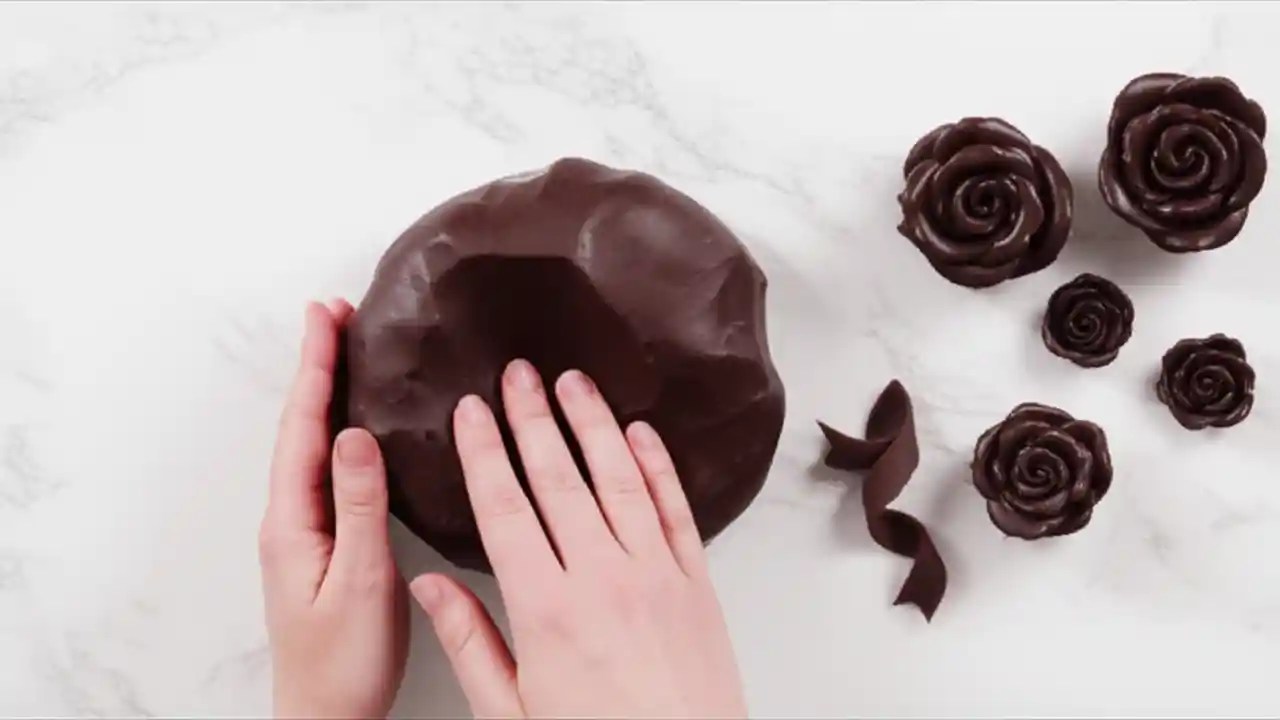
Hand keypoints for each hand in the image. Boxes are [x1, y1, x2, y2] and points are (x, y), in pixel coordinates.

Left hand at [259, 300, 408, 718]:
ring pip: (311, 443)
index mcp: (293, 521)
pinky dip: (336, 428)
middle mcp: (290, 517)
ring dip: (325, 392)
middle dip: (317, 365)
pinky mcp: (322, 540)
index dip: (316, 368)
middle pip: (300, 425)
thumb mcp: (360, 582)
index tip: (326, 315)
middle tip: (335, 312)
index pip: (303, 428)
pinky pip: (326, 467)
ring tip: (344, 349)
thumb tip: (354, 434)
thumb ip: (359, 507)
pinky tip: (355, 421)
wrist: (325, 714)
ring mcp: (303, 528)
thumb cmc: (343, 661)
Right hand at [409, 360, 747, 718]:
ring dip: (592, 423)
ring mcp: (656, 574)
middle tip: (516, 374)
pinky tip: (640, 432)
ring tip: (573, 381)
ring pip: (618, 478)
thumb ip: (470, 641)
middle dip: (532, 418)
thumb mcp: (511, 711)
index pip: (505, 507)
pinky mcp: (697, 582)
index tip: (470, 410)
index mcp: (546, 608)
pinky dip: (657, 465)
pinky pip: (675, 508)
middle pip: (558, 478)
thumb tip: (429, 584)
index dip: (484, 451)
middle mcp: (602, 578)